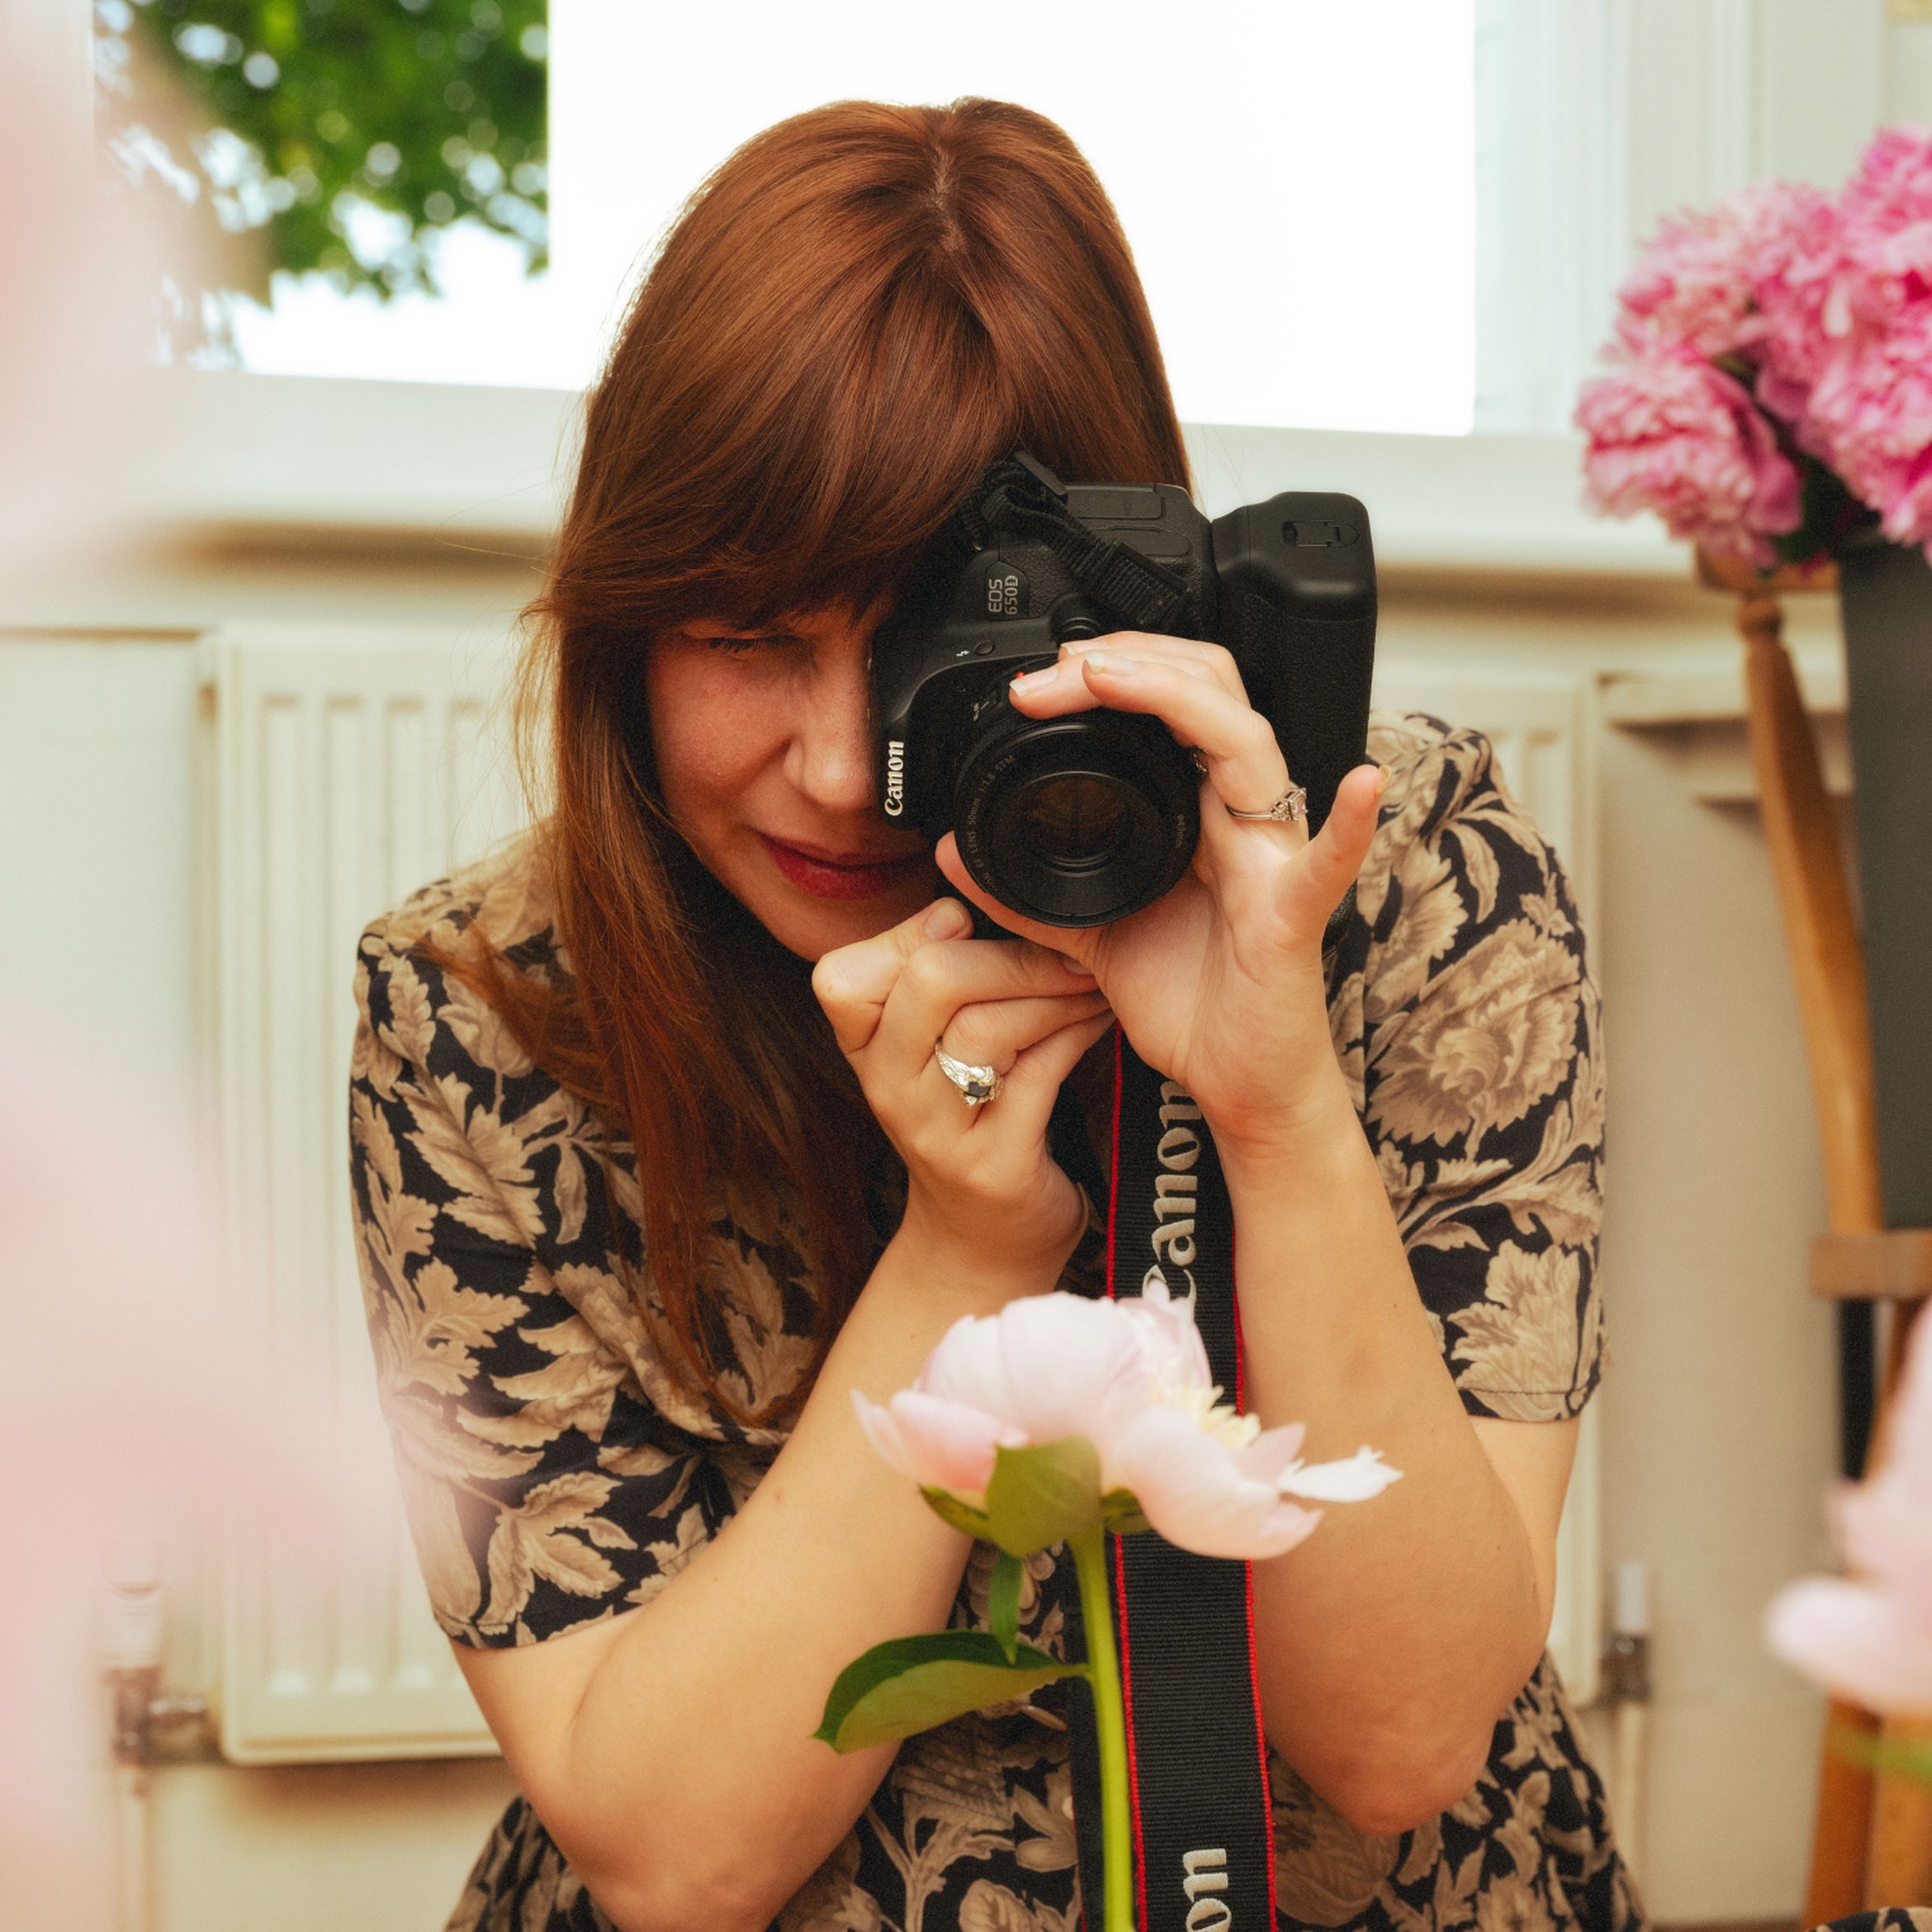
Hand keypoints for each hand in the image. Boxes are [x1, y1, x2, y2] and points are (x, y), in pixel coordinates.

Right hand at [812, 899, 1114, 1283]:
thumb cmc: (969, 1120)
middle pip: (929, 983)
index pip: (843, 974)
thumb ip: (939, 977)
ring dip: (1053, 988)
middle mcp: (888, 1091)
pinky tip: (1098, 1016)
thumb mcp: (932, 1047)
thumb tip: (973, 888)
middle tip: (1058, 949)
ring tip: (1090, 976)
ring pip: (988, 1027)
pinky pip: (1040, 1075)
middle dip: (1005, 953)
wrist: (986, 1242)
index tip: (964, 925)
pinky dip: (1076, 1032)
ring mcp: (938, 1134)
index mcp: (863, 1050)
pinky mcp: (994, 1167)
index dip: (906, 935)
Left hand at [935, 635, 1384, 1163]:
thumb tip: (956, 856)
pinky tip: (1362, 786)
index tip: (1039, 683)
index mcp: (1197, 812)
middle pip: (1211, 695)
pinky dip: (1349, 824)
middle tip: (1060, 668)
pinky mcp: (1291, 918)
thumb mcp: (1090, 936)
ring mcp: (1270, 859)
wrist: (1237, 1084)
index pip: (1169, 703)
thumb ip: (1025, 896)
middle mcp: (1240, 818)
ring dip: (1182, 699)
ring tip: (1117, 678)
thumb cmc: (1190, 1005)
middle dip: (1134, 661)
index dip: (1111, 670)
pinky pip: (1328, 865)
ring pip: (1250, 747)